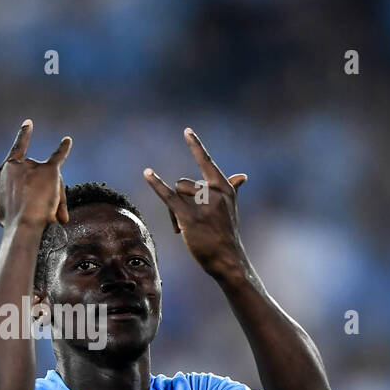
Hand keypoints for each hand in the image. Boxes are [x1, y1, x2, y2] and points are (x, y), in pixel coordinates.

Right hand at [0, 119, 72, 227]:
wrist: (23, 226)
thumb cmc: (11, 222)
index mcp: (2, 172)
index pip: (15, 153)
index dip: (22, 139)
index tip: (28, 125)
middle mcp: (15, 165)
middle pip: (35, 169)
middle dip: (41, 187)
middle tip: (43, 208)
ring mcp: (31, 166)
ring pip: (47, 173)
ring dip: (53, 190)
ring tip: (52, 211)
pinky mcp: (49, 170)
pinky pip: (58, 157)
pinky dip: (64, 149)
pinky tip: (67, 141)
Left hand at [143, 127, 247, 274]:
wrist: (228, 259)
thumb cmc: (226, 234)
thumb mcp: (231, 208)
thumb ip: (232, 188)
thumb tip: (242, 176)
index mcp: (224, 188)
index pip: (207, 162)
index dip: (196, 146)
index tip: (186, 131)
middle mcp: (214, 192)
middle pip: (183, 184)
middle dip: (182, 201)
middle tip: (191, 222)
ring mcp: (202, 204)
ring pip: (176, 194)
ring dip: (176, 211)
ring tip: (186, 228)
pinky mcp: (189, 216)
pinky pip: (169, 196)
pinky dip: (156, 184)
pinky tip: (147, 173)